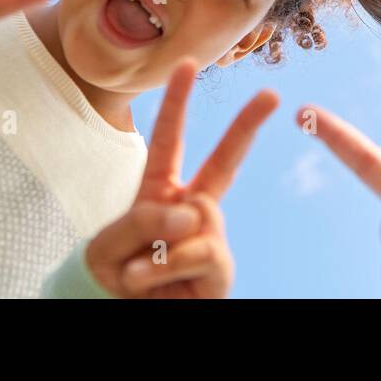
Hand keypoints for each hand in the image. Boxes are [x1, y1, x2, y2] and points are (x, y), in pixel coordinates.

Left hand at [84, 62, 277, 297]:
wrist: (127, 316)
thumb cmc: (116, 277)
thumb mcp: (109, 247)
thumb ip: (142, 221)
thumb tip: (193, 212)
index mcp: (160, 191)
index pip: (169, 140)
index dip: (177, 101)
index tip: (188, 63)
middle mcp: (192, 206)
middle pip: (225, 160)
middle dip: (247, 125)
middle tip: (272, 94)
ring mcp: (209, 234)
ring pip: (189, 219)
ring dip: (154, 251)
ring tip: (141, 275)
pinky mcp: (220, 264)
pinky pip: (196, 251)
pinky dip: (167, 269)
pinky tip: (162, 286)